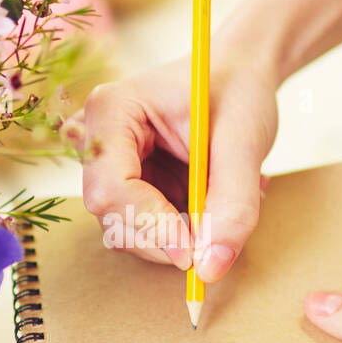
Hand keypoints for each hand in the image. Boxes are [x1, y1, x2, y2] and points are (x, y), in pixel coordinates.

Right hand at [79, 46, 278, 281]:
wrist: (242, 74)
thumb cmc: (238, 90)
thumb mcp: (244, 143)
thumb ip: (232, 206)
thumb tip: (210, 269)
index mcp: (111, 110)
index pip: (111, 188)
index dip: (150, 226)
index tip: (194, 251)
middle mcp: (97, 139)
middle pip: (112, 216)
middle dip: (166, 237)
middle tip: (219, 232)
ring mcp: (110, 165)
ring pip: (128, 230)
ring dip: (180, 233)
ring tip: (225, 198)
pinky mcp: (128, 185)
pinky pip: (146, 227)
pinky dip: (183, 228)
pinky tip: (212, 197)